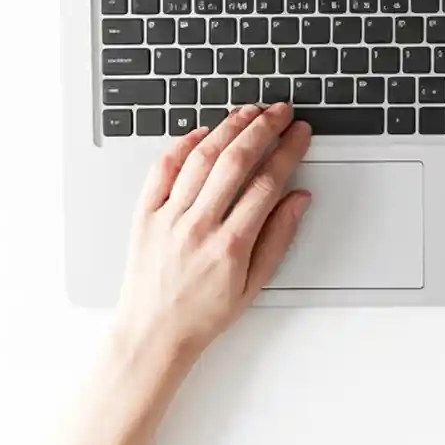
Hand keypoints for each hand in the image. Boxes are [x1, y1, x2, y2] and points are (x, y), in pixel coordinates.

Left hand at [114, 103, 312, 362]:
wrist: (153, 333)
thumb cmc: (203, 314)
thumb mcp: (254, 285)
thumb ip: (279, 238)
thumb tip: (299, 199)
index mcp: (230, 246)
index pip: (267, 182)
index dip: (288, 151)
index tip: (300, 133)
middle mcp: (198, 226)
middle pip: (236, 161)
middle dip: (263, 128)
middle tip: (280, 112)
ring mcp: (168, 217)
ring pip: (201, 157)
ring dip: (228, 128)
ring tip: (248, 112)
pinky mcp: (144, 214)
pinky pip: (163, 168)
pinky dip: (182, 144)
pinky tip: (202, 132)